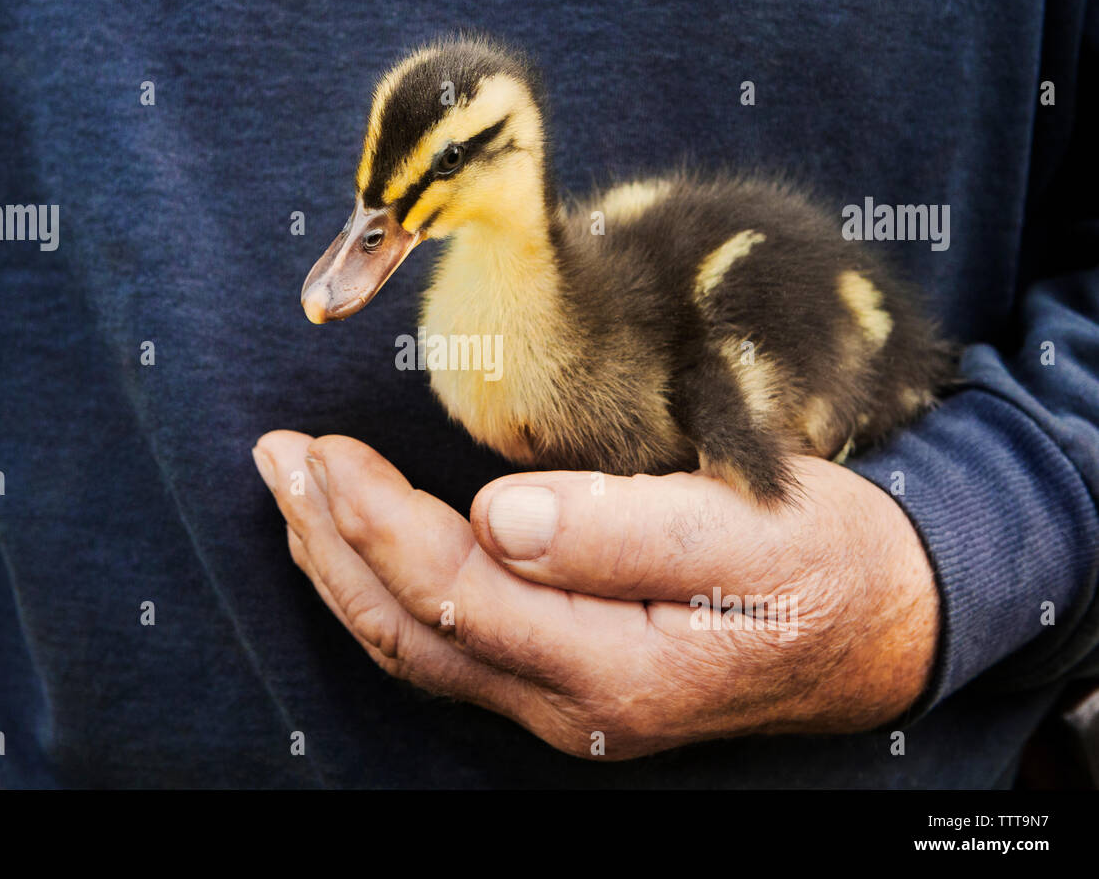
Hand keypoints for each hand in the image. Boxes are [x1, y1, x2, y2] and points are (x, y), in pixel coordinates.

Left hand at [252, 430, 939, 759]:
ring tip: (294, 494)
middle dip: (330, 542)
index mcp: (614, 665)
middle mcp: (572, 703)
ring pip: (416, 645)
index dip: (375, 521)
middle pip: (410, 629)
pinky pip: (445, 645)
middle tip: (277, 461)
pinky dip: (383, 589)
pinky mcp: (563, 680)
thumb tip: (495, 515)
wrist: (877, 624)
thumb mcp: (746, 531)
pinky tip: (359, 547)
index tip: (323, 451)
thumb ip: (620, 530)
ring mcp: (562, 701)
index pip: (453, 591)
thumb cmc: (822, 561)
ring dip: (343, 567)